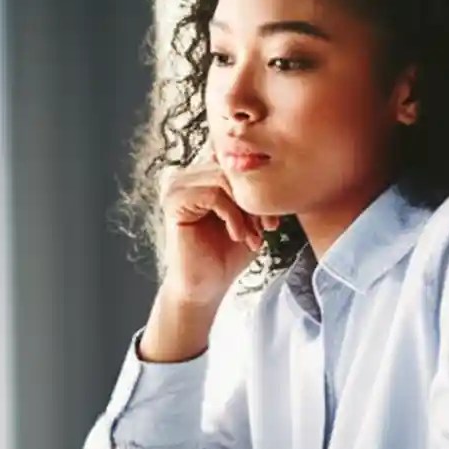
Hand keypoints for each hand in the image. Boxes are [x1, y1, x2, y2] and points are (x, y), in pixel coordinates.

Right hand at [159, 147, 273, 307]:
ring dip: (246, 210)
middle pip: (231, 169)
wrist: (205, 288)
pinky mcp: (174, 202)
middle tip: (267, 227)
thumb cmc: (226, 254)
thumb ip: (254, 190)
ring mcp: (175, 187)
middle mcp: (184, 175)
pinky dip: (232, 216)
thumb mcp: (249, 216)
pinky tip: (238, 236)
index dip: (258, 185)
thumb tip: (274, 165)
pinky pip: (213, 195)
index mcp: (200, 175)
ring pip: (224, 180)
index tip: (272, 218)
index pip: (235, 160)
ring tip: (253, 235)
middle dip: (256, 199)